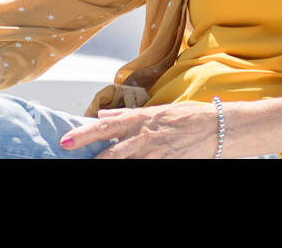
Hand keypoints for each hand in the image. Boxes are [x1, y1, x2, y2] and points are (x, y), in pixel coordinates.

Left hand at [59, 102, 220, 158]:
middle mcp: (143, 137)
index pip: (104, 127)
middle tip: (75, 162)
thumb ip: (126, 116)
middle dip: (93, 161)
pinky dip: (134, 171)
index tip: (65, 141)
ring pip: (126, 165)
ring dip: (111, 167)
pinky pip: (145, 170)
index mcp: (139, 119)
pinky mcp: (166, 165)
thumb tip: (101, 116)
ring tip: (97, 167)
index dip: (83, 135)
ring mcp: (155, 154)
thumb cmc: (186, 117)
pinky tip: (130, 169)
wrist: (216, 128)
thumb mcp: (154, 111)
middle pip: (111, 153)